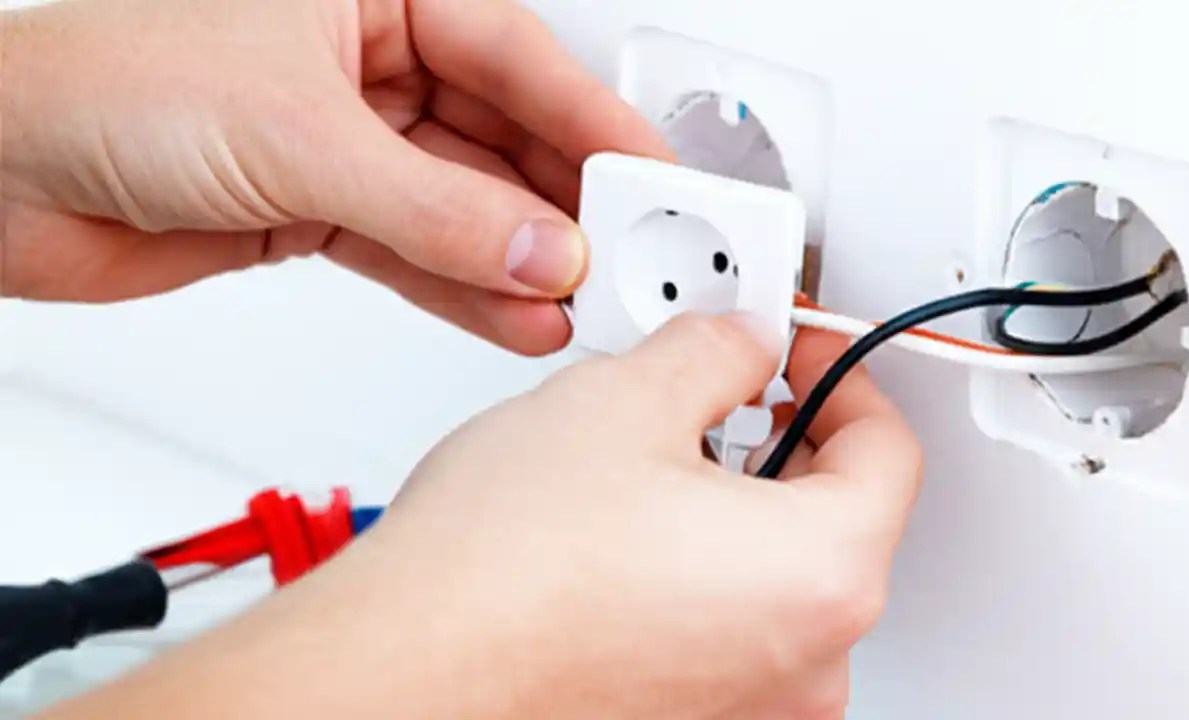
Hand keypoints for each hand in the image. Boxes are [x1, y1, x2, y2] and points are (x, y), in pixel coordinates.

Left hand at [1, 0, 669, 354]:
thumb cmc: (107, 89)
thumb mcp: (303, 137)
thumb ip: (437, 208)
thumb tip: (542, 253)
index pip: (517, 56)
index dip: (592, 120)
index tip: (653, 177)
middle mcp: (370, 63)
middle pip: (503, 134)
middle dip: (566, 203)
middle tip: (632, 253)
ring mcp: (351, 144)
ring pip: (467, 205)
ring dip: (523, 262)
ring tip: (585, 304)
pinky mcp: (325, 213)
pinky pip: (420, 253)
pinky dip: (468, 290)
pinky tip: (519, 317)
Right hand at [49, 317, 922, 719]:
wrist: (403, 674)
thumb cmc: (496, 576)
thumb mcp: (624, 400)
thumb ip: (714, 350)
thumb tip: (739, 341)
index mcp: (823, 574)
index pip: (890, 448)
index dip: (842, 375)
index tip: (798, 354)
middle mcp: (807, 662)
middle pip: (838, 516)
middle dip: (781, 438)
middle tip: (718, 395)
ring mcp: (751, 706)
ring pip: (777, 574)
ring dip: (733, 508)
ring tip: (645, 467)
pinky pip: (728, 629)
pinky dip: (697, 575)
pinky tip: (619, 541)